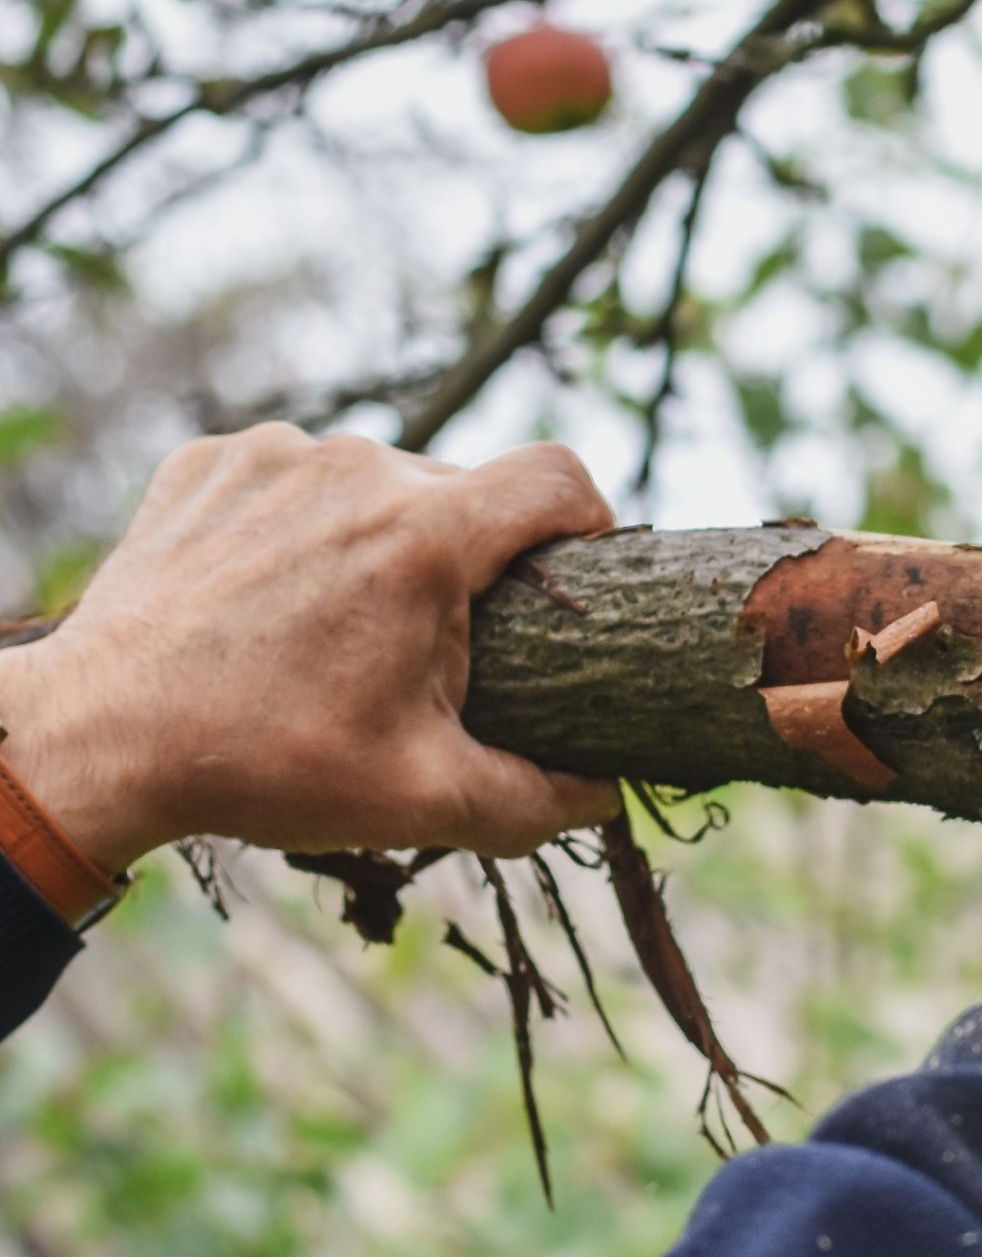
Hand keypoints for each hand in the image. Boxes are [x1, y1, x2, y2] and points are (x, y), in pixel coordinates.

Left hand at [0, 424, 621, 872]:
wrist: (97, 739)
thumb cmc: (266, 766)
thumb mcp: (422, 798)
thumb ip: (537, 801)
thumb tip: (608, 794)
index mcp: (423, 536)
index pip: (559, 478)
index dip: (590, 519)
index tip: (577, 568)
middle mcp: (357, 468)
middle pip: (464, 487)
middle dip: (471, 556)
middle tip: (437, 642)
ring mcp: (276, 455)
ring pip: (378, 479)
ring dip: (385, 536)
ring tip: (343, 621)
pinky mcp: (212, 460)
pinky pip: (296, 473)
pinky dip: (305, 521)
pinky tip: (276, 590)